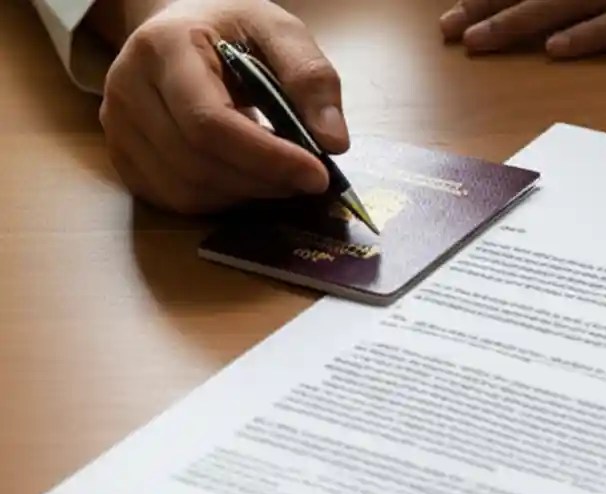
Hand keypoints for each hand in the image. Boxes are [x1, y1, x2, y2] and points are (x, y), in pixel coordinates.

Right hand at [88, 0, 347, 213]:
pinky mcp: (122, 157)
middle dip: (263, 180)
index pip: (209, 121)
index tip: (317, 174)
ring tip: (283, 177)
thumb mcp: (278, 29)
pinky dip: (221, 201)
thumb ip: (310, 77)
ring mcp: (117, 127)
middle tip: (309, 180)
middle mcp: (127, 88)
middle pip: (197, 162)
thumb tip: (333, 142)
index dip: (266, 157)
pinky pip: (174, 199)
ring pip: (185, 189)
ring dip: (246, 195)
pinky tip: (250, 181)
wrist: (176, 26)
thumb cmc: (229, 26)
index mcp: (163, 47)